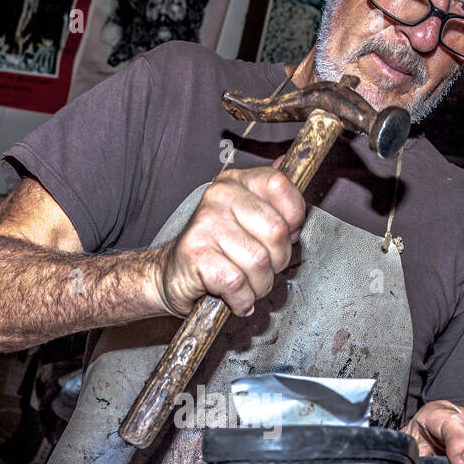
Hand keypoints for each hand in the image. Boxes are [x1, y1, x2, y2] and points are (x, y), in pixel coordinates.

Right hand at [156, 165, 305, 317]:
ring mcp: (205, 224)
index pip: (279, 185)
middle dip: (277, 262)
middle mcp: (219, 196)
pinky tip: (234, 299)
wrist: (170, 275)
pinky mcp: (196, 253)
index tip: (283, 237)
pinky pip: (238, 284)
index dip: (293, 219)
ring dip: (258, 287)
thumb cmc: (215, 251)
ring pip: (259, 263)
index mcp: (235, 183)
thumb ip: (269, 197)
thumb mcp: (244, 219)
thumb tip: (286, 162)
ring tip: (246, 286)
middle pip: (276, 232)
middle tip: (261, 270)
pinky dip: (242, 300)